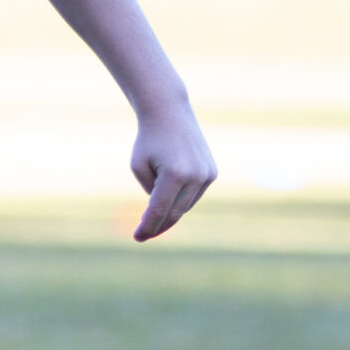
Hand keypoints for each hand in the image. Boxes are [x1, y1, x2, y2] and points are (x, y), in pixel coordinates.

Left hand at [127, 99, 215, 241]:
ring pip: (185, 206)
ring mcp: (207, 174)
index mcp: (174, 174)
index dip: (147, 227)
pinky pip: (193, 195)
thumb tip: (163, 211)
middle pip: (174, 212)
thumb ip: (150, 193)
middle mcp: (195, 175)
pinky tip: (169, 198)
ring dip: (170, 211)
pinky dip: (181, 199)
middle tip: (143, 234)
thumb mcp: (138, 166)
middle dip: (158, 225)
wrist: (169, 112)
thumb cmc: (148, 139)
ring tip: (153, 215)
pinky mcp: (212, 173)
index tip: (137, 237)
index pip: (159, 210)